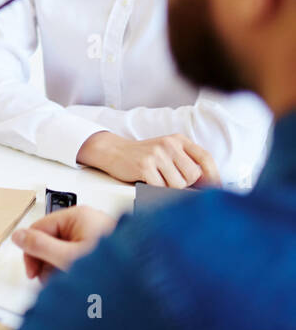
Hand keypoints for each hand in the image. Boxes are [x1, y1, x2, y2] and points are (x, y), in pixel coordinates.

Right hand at [11, 205, 116, 281]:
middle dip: (46, 261)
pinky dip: (72, 267)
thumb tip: (19, 236)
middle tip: (51, 279)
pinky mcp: (101, 247)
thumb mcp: (67, 256)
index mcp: (77, 215)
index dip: (30, 250)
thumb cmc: (114, 264)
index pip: (38, 227)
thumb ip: (38, 245)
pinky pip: (77, 254)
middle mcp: (86, 220)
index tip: (31, 270)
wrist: (145, 279)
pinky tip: (78, 279)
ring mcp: (95, 233)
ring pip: (63, 249)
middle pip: (50, 239)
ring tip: (69, 281)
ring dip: (59, 267)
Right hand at [76, 131, 218, 186]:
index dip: (214, 176)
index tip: (216, 189)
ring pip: (178, 184)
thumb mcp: (166, 151)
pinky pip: (160, 188)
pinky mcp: (144, 166)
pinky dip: (155, 189)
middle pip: (193, 175)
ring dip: (169, 188)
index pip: (205, 158)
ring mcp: (156, 154)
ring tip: (158, 179)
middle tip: (170, 180)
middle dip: (185, 184)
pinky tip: (148, 181)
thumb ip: (186, 162)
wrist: (112, 151)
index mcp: (178, 140)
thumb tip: (208, 185)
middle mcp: (169, 144)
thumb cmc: (143, 156)